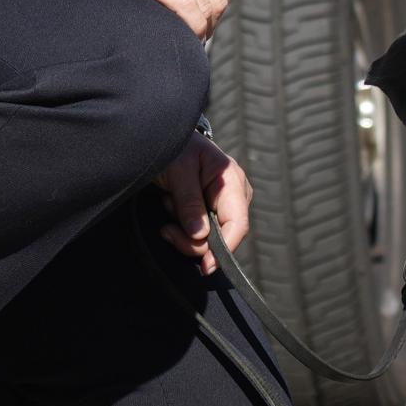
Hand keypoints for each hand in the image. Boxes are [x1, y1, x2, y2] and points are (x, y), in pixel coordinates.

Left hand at [152, 132, 249, 273]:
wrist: (167, 139)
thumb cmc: (175, 148)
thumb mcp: (178, 170)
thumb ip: (189, 202)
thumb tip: (200, 236)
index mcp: (232, 181)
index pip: (238, 224)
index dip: (224, 249)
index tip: (207, 266)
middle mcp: (234, 196)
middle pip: (223, 237)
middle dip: (192, 240)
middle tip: (167, 228)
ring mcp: (223, 206)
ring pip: (209, 239)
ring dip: (183, 232)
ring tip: (168, 205)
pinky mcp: (211, 212)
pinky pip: (201, 235)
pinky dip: (183, 229)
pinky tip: (172, 209)